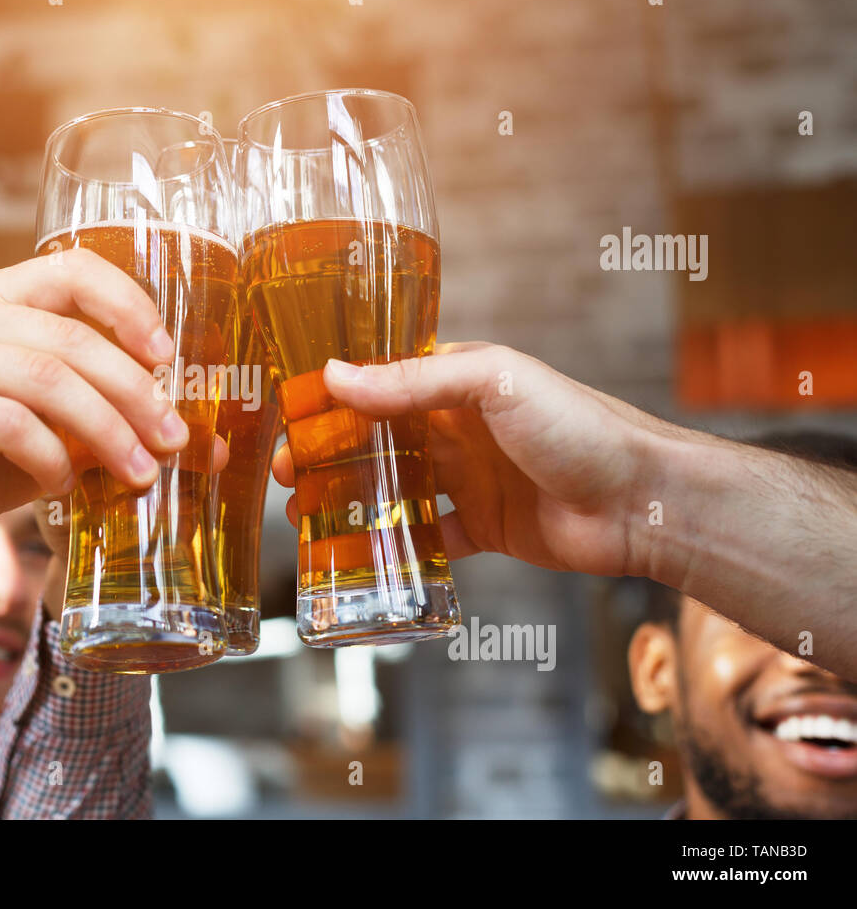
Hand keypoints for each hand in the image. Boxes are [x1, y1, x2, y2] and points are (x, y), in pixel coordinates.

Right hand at [0, 249, 191, 578]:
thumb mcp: (62, 434)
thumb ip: (119, 422)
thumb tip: (209, 446)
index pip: (72, 269)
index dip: (129, 306)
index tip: (169, 357)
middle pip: (68, 337)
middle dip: (134, 391)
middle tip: (173, 438)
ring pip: (46, 379)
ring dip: (107, 431)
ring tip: (140, 472)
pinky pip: (9, 423)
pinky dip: (51, 458)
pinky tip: (64, 486)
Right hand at [271, 342, 673, 577]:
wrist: (641, 502)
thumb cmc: (577, 427)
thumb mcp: (492, 382)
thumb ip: (414, 380)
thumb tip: (335, 375)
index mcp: (459, 382)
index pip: (382, 383)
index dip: (333, 400)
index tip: (289, 417)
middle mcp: (460, 428)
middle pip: (378, 439)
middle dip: (328, 454)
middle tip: (287, 474)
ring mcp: (471, 480)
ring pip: (394, 488)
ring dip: (350, 499)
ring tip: (305, 514)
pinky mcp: (485, 528)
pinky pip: (429, 537)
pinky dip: (395, 545)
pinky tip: (360, 553)